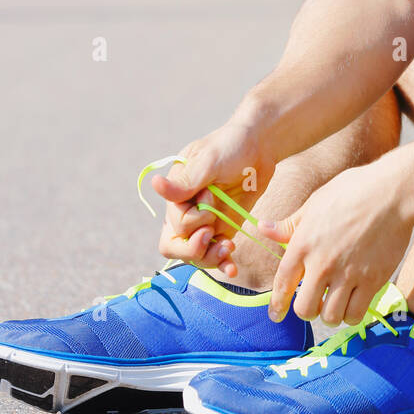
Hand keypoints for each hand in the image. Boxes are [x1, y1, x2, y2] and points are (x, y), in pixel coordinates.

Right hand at [152, 103, 275, 277]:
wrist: (258, 145)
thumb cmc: (229, 145)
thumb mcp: (208, 161)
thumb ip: (185, 181)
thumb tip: (155, 184)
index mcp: (176, 195)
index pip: (174, 225)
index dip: (191, 221)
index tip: (210, 199)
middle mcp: (187, 211)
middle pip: (176, 247)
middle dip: (193, 248)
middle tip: (211, 234)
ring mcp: (205, 222)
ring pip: (196, 255)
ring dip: (210, 258)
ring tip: (228, 249)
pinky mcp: (224, 228)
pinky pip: (217, 254)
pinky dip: (223, 263)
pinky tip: (232, 268)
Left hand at [258, 156, 413, 326]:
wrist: (392, 192)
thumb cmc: (353, 191)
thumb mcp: (316, 202)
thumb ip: (290, 224)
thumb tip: (262, 228)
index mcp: (304, 243)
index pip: (282, 283)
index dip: (277, 304)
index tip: (276, 315)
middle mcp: (322, 263)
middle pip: (305, 309)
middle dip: (307, 310)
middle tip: (315, 302)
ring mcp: (348, 274)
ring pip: (331, 316)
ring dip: (331, 314)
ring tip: (335, 303)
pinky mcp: (372, 280)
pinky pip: (355, 314)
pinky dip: (352, 314)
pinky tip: (353, 302)